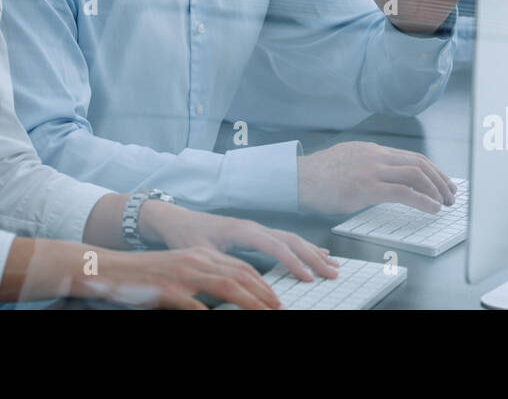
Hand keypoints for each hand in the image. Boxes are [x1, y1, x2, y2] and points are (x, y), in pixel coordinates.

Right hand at [78, 246, 284, 309]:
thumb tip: (229, 290)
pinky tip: (222, 321)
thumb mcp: (179, 268)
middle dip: (264, 293)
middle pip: (240, 274)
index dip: (262, 282)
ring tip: (267, 314)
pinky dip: (212, 315)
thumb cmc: (145, 274)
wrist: (109, 269)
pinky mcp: (168, 289)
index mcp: (200, 254)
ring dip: (251, 301)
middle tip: (280, 309)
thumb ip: (203, 277)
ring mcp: (183, 274)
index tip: (276, 298)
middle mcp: (196, 259)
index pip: (240, 266)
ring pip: (227, 286)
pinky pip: (196, 306)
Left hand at [139, 202, 336, 281]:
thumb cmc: (185, 236)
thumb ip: (218, 269)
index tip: (308, 277)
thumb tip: (235, 286)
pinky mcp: (255, 232)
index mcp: (242, 230)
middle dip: (313, 256)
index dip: (293, 262)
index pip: (276, 245)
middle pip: (291, 239)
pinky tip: (315, 253)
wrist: (175, 220)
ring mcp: (256, 228)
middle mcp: (253, 226)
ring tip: (332, 265)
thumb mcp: (198, 255)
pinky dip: (304, 247)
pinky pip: (285, 239)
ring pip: (291, 238)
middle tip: (332, 272)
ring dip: (313, 252)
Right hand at [298, 141, 455, 214]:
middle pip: (419, 163)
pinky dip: (423, 200)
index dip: (432, 171)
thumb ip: (366, 165)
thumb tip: (383, 177)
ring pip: (415, 174)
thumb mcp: (346, 161)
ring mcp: (371, 170)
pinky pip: (403, 192)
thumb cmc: (317, 176)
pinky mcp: (367, 187)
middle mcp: (375, 156)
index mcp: (372, 150)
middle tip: (451, 195)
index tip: (443, 183)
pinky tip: (431, 208)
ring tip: (444, 204)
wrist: (297, 179)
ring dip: (435, 189)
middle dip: (440, 180)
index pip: (411, 157)